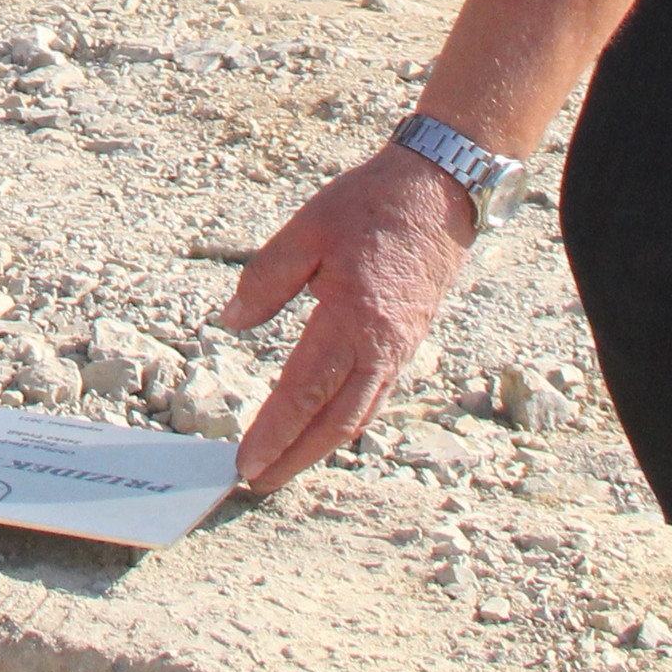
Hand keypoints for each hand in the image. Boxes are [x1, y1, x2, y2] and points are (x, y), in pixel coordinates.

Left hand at [221, 146, 476, 492]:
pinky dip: (347, 422)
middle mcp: (381, 347)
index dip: (274, 432)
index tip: (246, 460)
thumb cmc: (370, 205)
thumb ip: (265, 280)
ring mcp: (400, 349)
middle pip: (335, 423)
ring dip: (321, 447)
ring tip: (286, 465)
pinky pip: (376, 397)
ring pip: (359, 416)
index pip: (304, 393)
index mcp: (352, 320)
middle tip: (258, 481)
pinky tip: (326, 427)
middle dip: (295, 457)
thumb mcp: (306, 231)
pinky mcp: (409, 343)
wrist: (440, 191)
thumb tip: (231, 323)